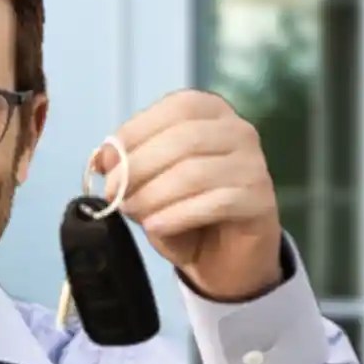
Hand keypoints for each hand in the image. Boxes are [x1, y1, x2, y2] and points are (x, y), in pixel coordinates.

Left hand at [95, 89, 283, 301]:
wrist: (221, 255)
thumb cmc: (182, 207)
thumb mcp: (147, 182)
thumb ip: (127, 164)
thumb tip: (103, 158)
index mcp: (210, 112)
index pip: (174, 109)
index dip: (134, 134)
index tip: (107, 165)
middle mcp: (239, 131)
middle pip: (183, 139)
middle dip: (138, 167)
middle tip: (114, 194)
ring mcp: (254, 165)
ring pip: (195, 172)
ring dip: (153, 195)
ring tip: (132, 212)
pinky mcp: (260, 200)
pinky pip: (215, 203)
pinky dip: (176, 215)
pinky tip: (156, 226)